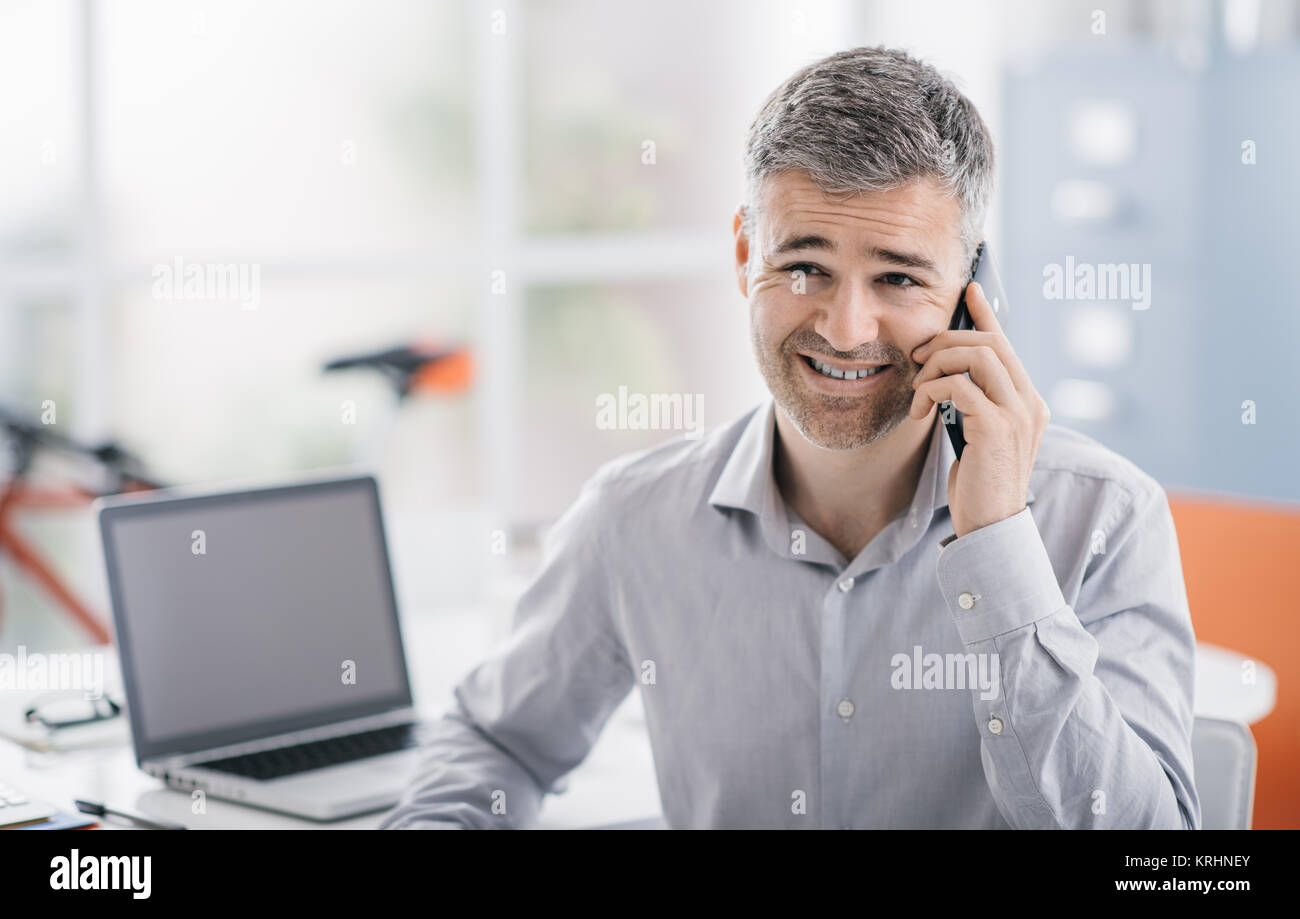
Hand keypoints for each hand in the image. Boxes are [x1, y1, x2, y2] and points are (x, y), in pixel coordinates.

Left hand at [908, 280, 1049, 537]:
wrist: (991, 526)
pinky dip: (933, 390)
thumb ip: (973, 405)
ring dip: (937, 364)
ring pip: (977, 355)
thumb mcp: (977, 436)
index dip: (986, 313)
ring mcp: (1017, 414)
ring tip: (918, 390)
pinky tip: (920, 410)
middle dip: (946, 340)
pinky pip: (960, 386)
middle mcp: (1029, 402)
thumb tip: (947, 377)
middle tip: (916, 358)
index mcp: (1027, 401)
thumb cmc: (979, 484)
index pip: (1007, 344)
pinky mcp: (997, 428)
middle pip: (990, 341)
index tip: (970, 288)